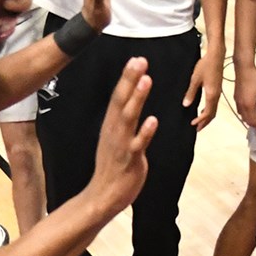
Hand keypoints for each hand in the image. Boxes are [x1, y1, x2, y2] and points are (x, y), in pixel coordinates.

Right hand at [88, 57, 157, 214]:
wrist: (103, 196)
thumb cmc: (114, 166)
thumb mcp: (117, 139)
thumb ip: (124, 121)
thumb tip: (132, 103)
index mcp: (111, 125)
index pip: (119, 97)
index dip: (127, 78)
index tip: (136, 59)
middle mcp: (114, 131)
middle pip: (121, 101)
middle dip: (130, 80)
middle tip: (139, 60)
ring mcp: (121, 144)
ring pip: (129, 118)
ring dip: (137, 99)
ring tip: (146, 80)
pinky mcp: (129, 160)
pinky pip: (137, 144)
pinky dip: (144, 132)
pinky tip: (153, 120)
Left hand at [184, 48, 221, 127]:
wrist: (216, 55)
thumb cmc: (205, 65)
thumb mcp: (195, 79)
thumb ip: (190, 93)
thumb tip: (186, 105)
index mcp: (211, 95)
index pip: (207, 113)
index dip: (200, 120)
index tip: (192, 124)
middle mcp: (216, 96)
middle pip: (212, 114)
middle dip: (205, 122)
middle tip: (197, 129)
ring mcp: (218, 92)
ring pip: (214, 109)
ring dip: (207, 117)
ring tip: (200, 122)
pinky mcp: (218, 89)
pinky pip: (214, 104)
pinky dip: (209, 110)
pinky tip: (203, 109)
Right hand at [234, 66, 255, 130]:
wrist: (243, 69)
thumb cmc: (254, 79)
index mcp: (248, 106)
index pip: (253, 122)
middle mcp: (241, 106)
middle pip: (247, 121)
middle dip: (255, 124)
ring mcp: (237, 102)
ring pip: (243, 116)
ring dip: (251, 120)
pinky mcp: (236, 98)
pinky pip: (240, 111)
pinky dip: (247, 114)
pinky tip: (252, 109)